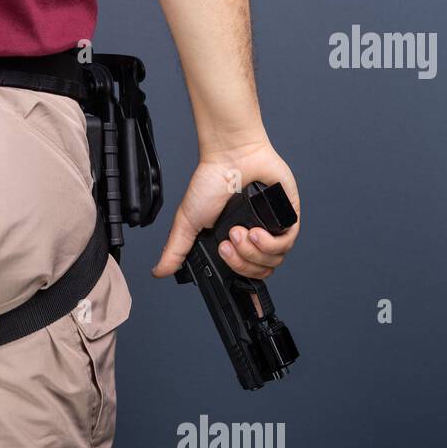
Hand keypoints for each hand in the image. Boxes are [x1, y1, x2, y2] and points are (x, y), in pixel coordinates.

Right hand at [151, 140, 299, 280]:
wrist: (230, 159)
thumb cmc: (210, 183)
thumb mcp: (187, 222)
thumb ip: (175, 249)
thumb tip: (159, 271)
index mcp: (233, 244)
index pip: (242, 275)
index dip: (242, 283)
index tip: (235, 288)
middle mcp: (254, 240)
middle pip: (258, 272)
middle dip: (241, 263)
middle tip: (227, 243)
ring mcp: (271, 229)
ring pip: (272, 262)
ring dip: (253, 252)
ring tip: (240, 231)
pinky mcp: (287, 218)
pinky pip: (286, 244)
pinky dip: (269, 242)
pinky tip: (255, 230)